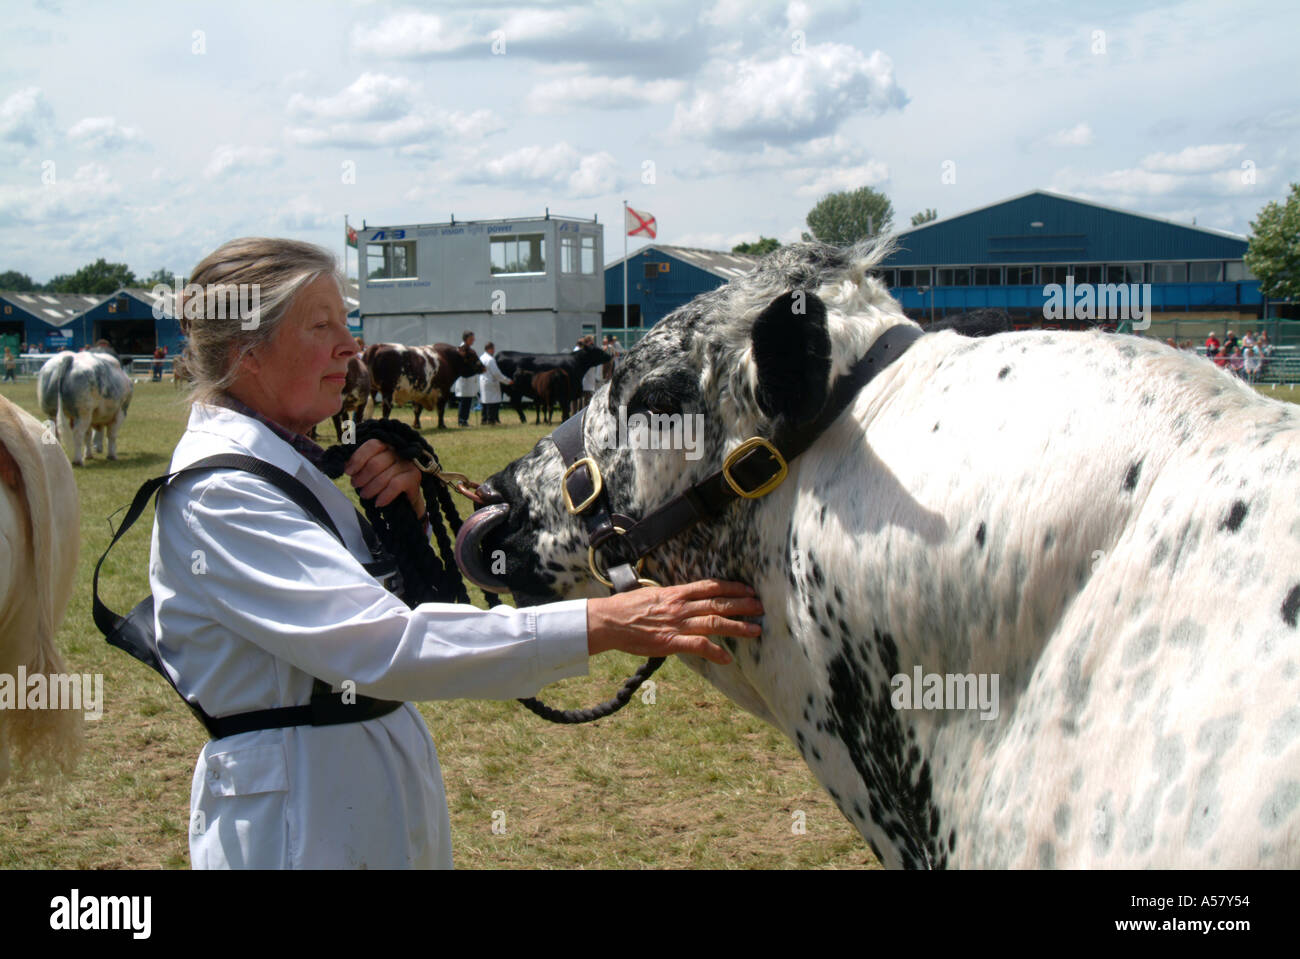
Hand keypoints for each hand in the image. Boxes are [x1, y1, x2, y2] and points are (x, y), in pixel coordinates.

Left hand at [344, 439, 425, 515]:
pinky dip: (384, 495)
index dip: (358, 458)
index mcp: (388, 445)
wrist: (407, 500)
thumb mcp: (370, 471)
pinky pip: (396, 485)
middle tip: (356, 485)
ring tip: (365, 495)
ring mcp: (408, 463)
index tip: (348, 472)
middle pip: (375, 463)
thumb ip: (359, 464)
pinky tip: (378, 503)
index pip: (372, 445)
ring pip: (384, 476)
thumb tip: (344, 464)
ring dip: (371, 488)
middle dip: (362, 477)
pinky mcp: (414, 476)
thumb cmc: (385, 483)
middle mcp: (399, 451)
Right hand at [586, 579, 762, 665]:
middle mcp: (680, 606)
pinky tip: (727, 658)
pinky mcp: (670, 642)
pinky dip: (715, 652)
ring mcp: (677, 624)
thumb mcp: (651, 595)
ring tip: (755, 630)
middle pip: (718, 603)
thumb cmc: (626, 608)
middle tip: (760, 607)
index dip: (731, 587)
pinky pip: (698, 646)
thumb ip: (670, 599)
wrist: (609, 620)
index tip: (747, 588)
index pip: (710, 586)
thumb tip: (680, 599)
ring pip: (714, 622)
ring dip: (737, 626)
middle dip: (742, 604)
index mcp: (676, 593)